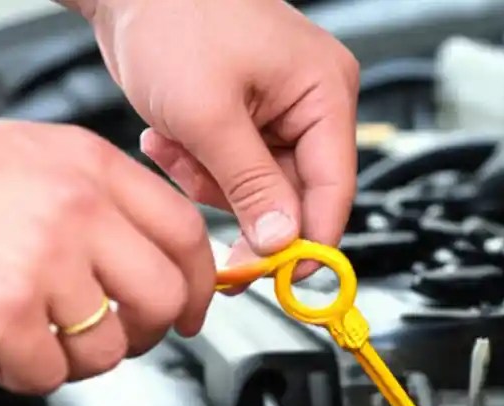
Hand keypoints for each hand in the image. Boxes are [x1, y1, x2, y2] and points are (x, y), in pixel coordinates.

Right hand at [0, 119, 212, 393]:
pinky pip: (48, 374)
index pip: (185, 234)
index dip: (197, 285)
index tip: (188, 311)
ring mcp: (48, 261)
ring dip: (74, 362)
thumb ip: (87, 202)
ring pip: (111, 349)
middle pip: (165, 299)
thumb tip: (134, 257)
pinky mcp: (8, 311)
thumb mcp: (25, 160)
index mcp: (89, 167)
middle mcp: (79, 208)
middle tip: (107, 341)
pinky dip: (22, 375)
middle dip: (143, 336)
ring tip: (32, 342)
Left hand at [89, 0, 358, 272]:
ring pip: (255, 189)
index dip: (310, 243)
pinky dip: (195, 165)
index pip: (335, 190)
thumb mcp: (209, 116)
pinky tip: (168, 139)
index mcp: (324, 92)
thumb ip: (251, 186)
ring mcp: (276, 109)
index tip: (281, 281)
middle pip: (294, 195)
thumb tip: (282, 241)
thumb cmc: (173, 17)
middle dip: (240, 205)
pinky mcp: (243, 116)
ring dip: (208, 183)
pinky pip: (230, 169)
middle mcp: (310, 102)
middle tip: (202, 213)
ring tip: (174, 148)